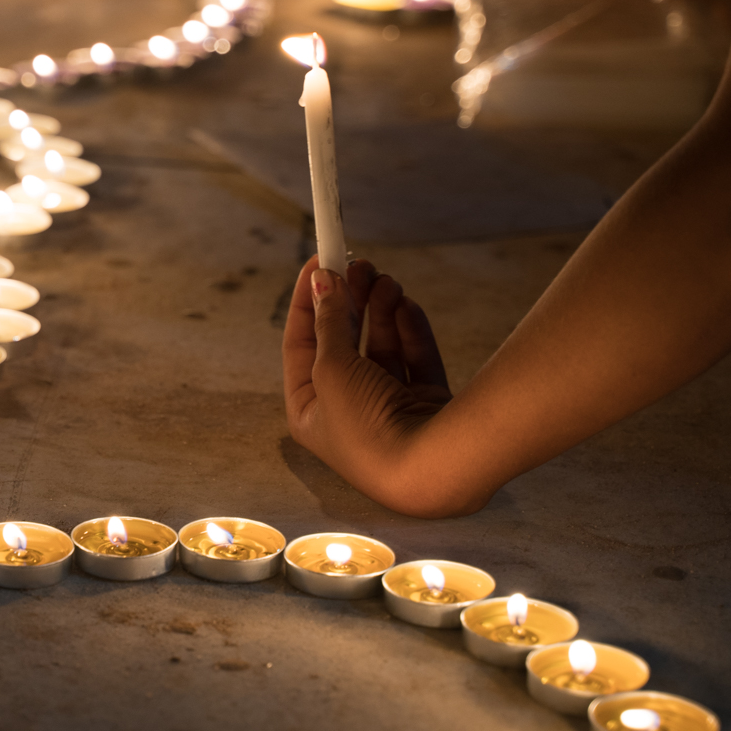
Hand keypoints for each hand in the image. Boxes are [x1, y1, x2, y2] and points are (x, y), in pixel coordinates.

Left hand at [282, 257, 451, 483]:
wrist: (429, 469)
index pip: (301, 344)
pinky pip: (415, 357)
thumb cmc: (365, 427)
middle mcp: (347, 410)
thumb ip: (329, 322)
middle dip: (350, 299)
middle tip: (359, 262)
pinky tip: (405, 304)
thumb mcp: (331, 368)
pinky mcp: (427, 404)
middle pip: (343, 341)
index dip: (308, 301)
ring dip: (381, 308)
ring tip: (386, 280)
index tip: (318, 261)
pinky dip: (409, 328)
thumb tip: (321, 281)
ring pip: (381, 345)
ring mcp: (389, 408)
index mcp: (310, 411)